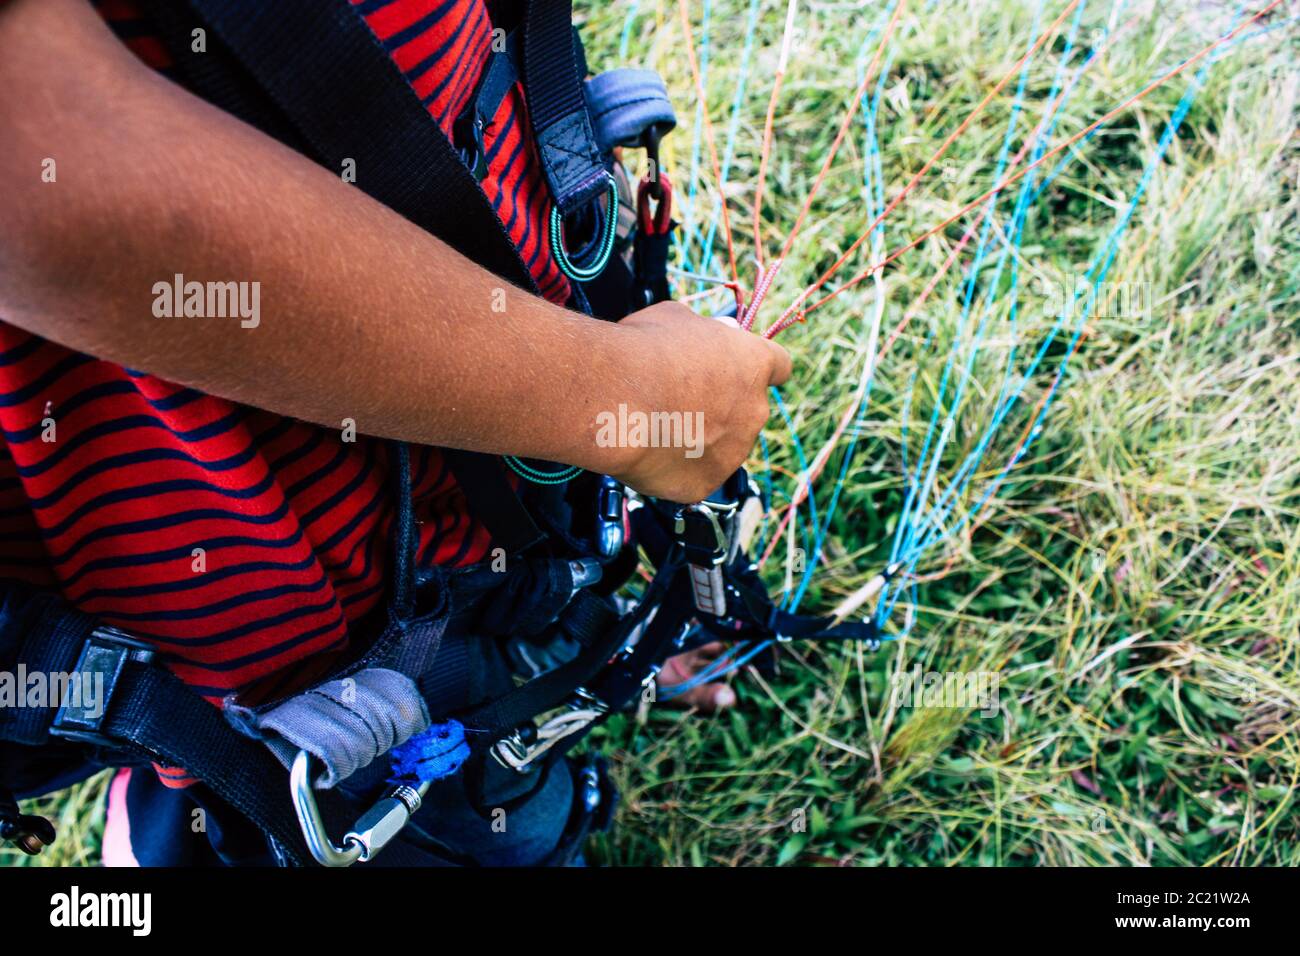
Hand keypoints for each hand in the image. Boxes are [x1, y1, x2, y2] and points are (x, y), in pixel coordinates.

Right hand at [602, 300, 790, 502]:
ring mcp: (733, 452)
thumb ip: (704, 330)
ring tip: (656, 424)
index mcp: (755, 363)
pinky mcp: (706, 483)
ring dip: (698, 437)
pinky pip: (694, 474)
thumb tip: (716, 333)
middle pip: (746, 410)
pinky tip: (649, 450)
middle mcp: (754, 410)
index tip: (739, 370)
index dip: (757, 368)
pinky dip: (675, 466)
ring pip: (721, 445)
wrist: (613, 399)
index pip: (779, 366)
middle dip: (720, 406)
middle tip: (679, 400)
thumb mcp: (676, 318)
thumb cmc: (641, 351)